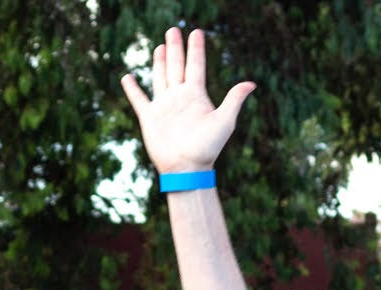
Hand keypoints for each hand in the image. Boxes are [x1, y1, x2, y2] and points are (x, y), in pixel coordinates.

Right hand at [119, 28, 255, 175]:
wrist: (186, 168)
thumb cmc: (207, 147)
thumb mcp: (224, 121)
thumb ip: (234, 99)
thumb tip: (251, 83)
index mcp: (196, 95)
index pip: (196, 65)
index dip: (196, 49)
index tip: (197, 32)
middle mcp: (179, 97)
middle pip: (177, 66)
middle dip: (175, 48)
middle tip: (173, 30)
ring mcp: (164, 106)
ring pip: (160, 77)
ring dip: (159, 62)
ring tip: (160, 46)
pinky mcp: (149, 118)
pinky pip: (139, 100)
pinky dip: (132, 89)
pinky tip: (128, 77)